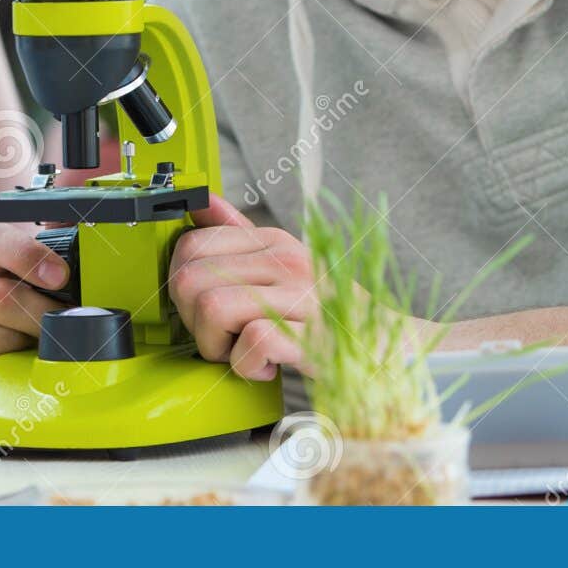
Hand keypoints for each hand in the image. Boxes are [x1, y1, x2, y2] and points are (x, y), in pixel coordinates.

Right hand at [0, 222, 69, 416]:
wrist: (53, 368)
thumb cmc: (64, 318)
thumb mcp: (77, 280)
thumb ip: (75, 243)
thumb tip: (73, 218)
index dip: (23, 254)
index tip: (62, 277)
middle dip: (36, 315)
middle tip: (66, 328)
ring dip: (6, 347)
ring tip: (39, 356)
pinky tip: (13, 383)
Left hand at [168, 195, 314, 380]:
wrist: (385, 350)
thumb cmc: (326, 316)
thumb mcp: (282, 268)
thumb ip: (238, 236)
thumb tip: (200, 201)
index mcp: (271, 240)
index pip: (189, 246)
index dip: (182, 289)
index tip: (206, 312)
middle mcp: (285, 259)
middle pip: (190, 280)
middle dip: (193, 322)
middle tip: (224, 339)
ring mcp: (302, 294)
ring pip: (213, 309)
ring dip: (218, 348)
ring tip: (245, 353)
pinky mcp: (315, 333)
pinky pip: (252, 342)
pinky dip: (249, 366)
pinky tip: (268, 366)